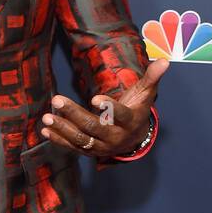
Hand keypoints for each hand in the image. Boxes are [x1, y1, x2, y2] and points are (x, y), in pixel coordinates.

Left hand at [41, 58, 168, 158]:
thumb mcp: (145, 94)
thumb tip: (165, 60)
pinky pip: (73, 147)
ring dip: (62, 128)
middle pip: (93, 126)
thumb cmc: (137, 110)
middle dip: (74, 114)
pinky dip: (59, 140)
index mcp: (129, 121)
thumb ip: (152, 77)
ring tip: (46, 117)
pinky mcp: (90, 152)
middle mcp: (115, 137)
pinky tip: (46, 130)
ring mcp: (101, 147)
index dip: (108, 108)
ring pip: (80, 139)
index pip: (119, 115)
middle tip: (57, 100)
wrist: (134, 139)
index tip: (95, 99)